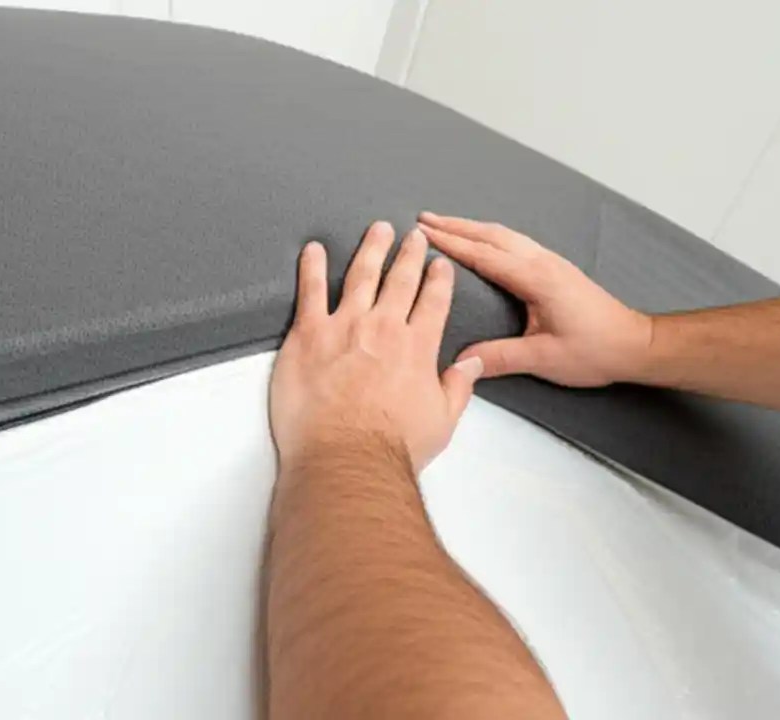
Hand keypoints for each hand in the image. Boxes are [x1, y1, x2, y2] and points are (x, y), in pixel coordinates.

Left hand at [269, 221, 483, 472]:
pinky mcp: (308, 335)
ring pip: (360, 275)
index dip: (439, 280)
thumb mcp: (442, 421)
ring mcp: (344, 327)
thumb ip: (457, 387)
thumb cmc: (391, 447)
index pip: (434, 302)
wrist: (346, 458)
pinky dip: (311, 267)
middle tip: (413, 236)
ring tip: (377, 230)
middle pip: (400, 280)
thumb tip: (471, 364)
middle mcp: (384, 329)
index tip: (440, 265)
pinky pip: (310, 291)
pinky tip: (313, 251)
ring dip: (370, 249)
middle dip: (409, 254)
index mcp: (417, 348)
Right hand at [418, 212, 652, 386]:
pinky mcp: (556, 269)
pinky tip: (480, 240)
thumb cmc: (595, 351)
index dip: (452, 244)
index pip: (484, 255)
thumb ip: (501, 358)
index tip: (423, 234)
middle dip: (455, 225)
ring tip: (443, 224)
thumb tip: (461, 360)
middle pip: (492, 235)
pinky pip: (515, 242)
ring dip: (472, 227)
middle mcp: (543, 262)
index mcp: (536, 279)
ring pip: (504, 235)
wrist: (635, 344)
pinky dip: (489, 236)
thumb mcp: (544, 359)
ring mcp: (551, 262)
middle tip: (423, 219)